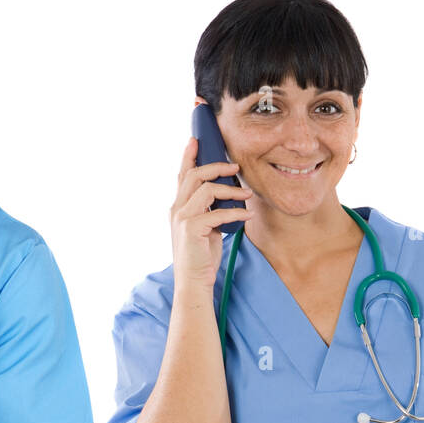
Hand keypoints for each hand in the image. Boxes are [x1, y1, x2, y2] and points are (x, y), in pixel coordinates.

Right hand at [170, 136, 254, 291]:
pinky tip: (247, 216)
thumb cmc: (201, 257)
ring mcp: (182, 219)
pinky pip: (217, 212)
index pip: (182, 175)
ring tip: (246, 193)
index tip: (196, 140)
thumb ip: (209, 210)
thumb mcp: (205, 228)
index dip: (188, 156)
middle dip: (215, 166)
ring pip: (206, 189)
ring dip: (230, 189)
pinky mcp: (192, 229)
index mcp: (178, 207)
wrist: (193, 282)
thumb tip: (228, 194)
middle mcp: (176, 209)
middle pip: (193, 175)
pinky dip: (235, 212)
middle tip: (235, 166)